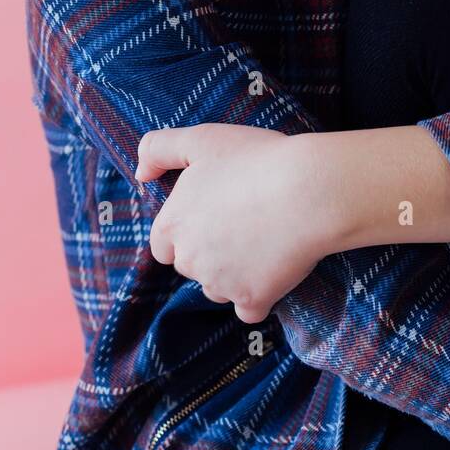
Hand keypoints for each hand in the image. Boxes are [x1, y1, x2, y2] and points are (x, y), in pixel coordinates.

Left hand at [136, 124, 338, 322]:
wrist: (309, 190)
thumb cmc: (257, 160)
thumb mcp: (202, 139)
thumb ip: (158, 148)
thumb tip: (140, 174)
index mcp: (172, 225)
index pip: (164, 244)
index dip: (188, 230)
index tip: (216, 214)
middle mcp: (189, 260)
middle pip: (191, 267)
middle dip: (210, 253)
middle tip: (245, 222)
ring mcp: (220, 284)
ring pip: (219, 288)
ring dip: (234, 274)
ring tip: (265, 240)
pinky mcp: (253, 300)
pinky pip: (250, 309)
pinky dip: (261, 295)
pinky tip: (276, 270)